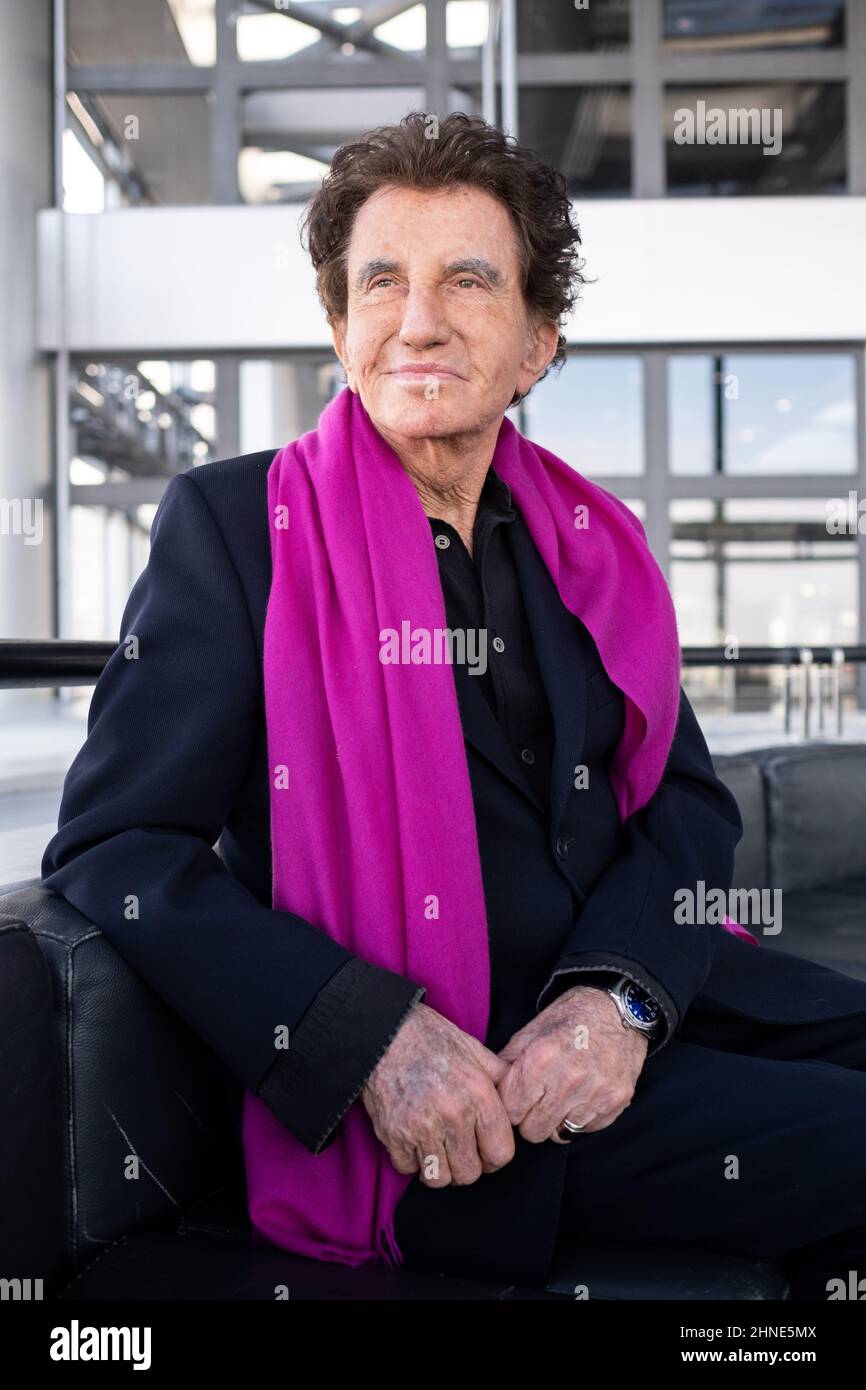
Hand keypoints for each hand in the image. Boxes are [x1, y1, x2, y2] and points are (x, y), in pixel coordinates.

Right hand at [360, 1002, 515, 1186]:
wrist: (383, 1033)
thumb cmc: (431, 1039)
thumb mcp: (475, 1051)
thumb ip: (500, 1078)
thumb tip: (517, 1099)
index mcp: (478, 1095)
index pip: (501, 1154)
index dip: (494, 1155)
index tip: (484, 1148)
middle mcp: (453, 1115)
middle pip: (470, 1174)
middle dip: (466, 1164)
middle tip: (458, 1148)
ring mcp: (421, 1128)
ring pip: (439, 1179)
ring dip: (439, 1167)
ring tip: (436, 1147)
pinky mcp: (393, 1135)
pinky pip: (407, 1168)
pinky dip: (410, 1159)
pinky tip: (413, 1138)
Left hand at [495, 985, 648, 1143]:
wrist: (616, 1008)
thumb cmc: (569, 1018)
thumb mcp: (531, 1032)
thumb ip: (508, 1063)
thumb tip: (490, 1091)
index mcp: (541, 1060)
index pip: (511, 1111)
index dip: (511, 1105)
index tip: (518, 1097)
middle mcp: (569, 1081)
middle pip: (533, 1131)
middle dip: (531, 1118)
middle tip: (539, 1099)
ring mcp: (596, 1094)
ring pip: (559, 1134)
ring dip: (556, 1119)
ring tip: (562, 1095)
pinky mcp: (616, 1102)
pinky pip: (586, 1129)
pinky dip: (581, 1118)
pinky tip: (583, 1095)